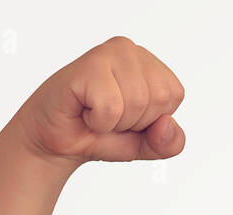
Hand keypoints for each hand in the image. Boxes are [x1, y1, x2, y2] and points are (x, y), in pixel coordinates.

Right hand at [12, 36, 185, 167]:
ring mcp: (109, 53)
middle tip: (109, 115)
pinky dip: (99, 121)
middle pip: (159, 97)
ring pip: (138, 101)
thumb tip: (167, 124)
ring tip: (96, 112)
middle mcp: (130, 50)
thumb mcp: (146, 146)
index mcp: (149, 64)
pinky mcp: (88, 65)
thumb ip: (169, 143)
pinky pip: (112, 106)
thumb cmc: (101, 135)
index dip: (152, 118)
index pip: (174, 95)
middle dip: (135, 121)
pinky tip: (84, 110)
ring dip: (115, 122)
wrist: (59, 142)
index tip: (126, 116)